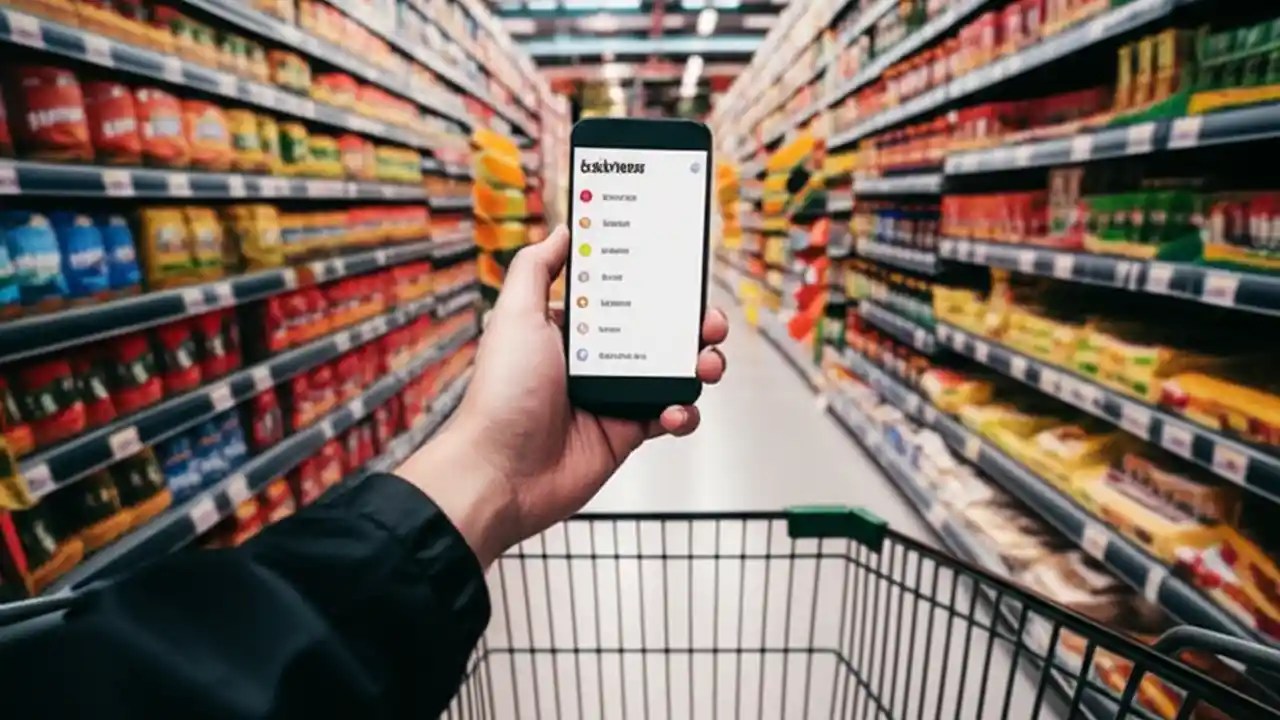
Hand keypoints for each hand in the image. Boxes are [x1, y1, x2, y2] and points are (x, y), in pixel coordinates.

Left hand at [397, 225, 727, 566]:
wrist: (502, 473)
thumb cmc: (502, 394)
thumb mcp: (515, 315)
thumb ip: (536, 268)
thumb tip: (562, 230)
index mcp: (571, 328)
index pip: (623, 294)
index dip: (654, 283)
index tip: (681, 271)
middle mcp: (595, 359)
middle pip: (659, 331)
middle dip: (692, 324)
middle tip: (708, 322)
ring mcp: (613, 396)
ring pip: (674, 372)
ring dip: (699, 364)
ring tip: (706, 364)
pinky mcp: (626, 433)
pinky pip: (670, 416)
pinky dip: (684, 413)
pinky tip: (675, 412)